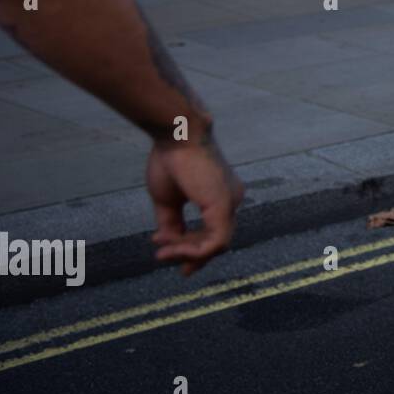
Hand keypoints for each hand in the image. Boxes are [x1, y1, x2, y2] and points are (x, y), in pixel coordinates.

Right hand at [147, 132, 243, 276]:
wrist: (176, 134)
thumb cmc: (171, 159)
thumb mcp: (168, 199)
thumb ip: (172, 222)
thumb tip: (169, 243)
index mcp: (221, 196)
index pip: (212, 232)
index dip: (191, 248)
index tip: (165, 254)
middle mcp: (231, 200)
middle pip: (215, 241)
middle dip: (189, 255)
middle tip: (162, 258)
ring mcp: (231, 203)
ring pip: (217, 245)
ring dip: (187, 253)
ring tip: (162, 253)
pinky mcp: (225, 206)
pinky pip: (217, 242)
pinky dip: (196, 251)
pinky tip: (174, 248)